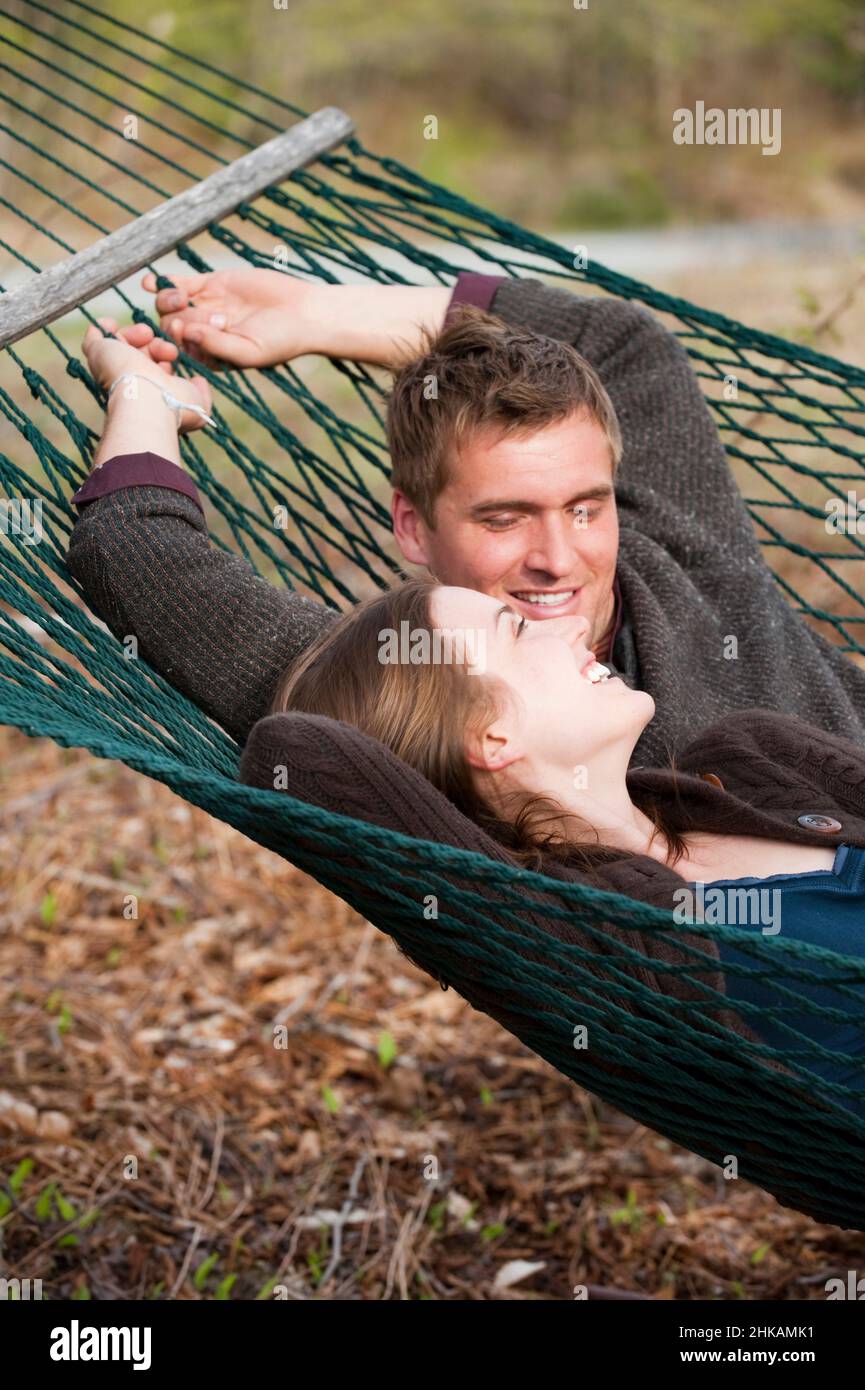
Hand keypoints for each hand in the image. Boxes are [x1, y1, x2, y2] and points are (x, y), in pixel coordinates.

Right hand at [82, 318, 211, 433]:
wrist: (148, 402)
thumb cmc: (174, 405)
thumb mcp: (199, 402)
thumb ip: (201, 391)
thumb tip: (199, 381)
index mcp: (148, 393)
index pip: (153, 369)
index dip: (165, 357)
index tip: (174, 355)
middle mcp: (127, 382)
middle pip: (139, 355)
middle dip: (156, 346)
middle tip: (169, 350)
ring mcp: (111, 369)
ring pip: (122, 344)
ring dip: (138, 334)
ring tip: (148, 335)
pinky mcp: (97, 354)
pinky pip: (94, 337)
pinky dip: (104, 326)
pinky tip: (114, 322)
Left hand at [142, 269, 310, 370]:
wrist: (304, 313)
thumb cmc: (280, 340)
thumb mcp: (248, 352)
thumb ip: (215, 345)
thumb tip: (184, 332)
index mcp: (209, 355)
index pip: (179, 350)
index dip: (175, 341)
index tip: (184, 331)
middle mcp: (203, 332)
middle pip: (172, 325)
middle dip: (179, 319)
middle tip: (208, 316)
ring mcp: (204, 307)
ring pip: (172, 304)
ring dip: (170, 300)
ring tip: (184, 298)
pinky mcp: (210, 284)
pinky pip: (179, 283)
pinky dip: (164, 282)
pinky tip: (150, 282)